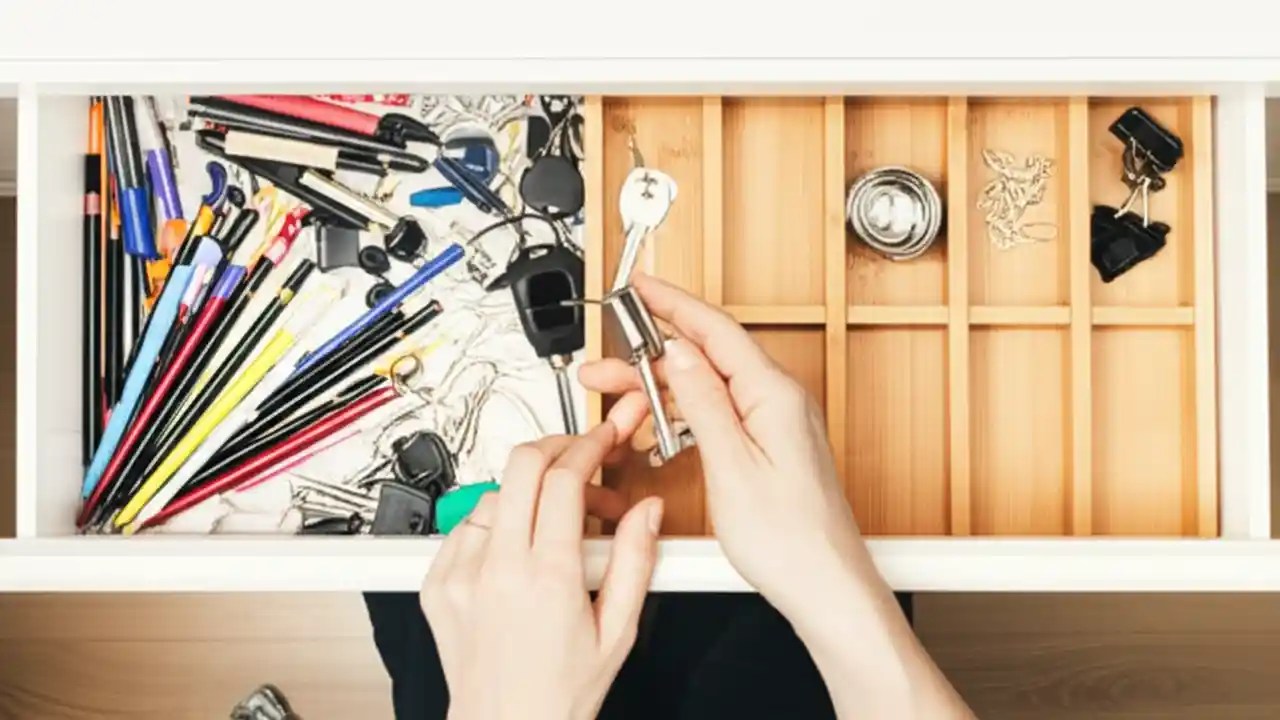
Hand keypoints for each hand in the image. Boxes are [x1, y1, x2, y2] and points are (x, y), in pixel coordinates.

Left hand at [420, 422, 664, 719]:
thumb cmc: (559, 693)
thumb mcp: (617, 631)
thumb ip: (635, 562)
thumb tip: (647, 513)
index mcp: (548, 578)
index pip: (564, 479)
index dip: (590, 446)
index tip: (603, 440)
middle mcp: (499, 569)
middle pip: (521, 466)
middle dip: (556, 447)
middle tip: (579, 456)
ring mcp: (461, 574)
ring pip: (493, 493)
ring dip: (527, 491)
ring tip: (555, 520)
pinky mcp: (437, 584)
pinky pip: (465, 527)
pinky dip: (494, 523)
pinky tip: (517, 545)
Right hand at [581, 274, 973, 718]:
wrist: (827, 587)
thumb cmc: (791, 540)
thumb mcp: (731, 466)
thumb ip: (703, 402)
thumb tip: (678, 352)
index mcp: (773, 395)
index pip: (715, 329)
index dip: (673, 303)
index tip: (641, 285)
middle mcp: (780, 400)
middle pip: (707, 357)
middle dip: (651, 356)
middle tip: (604, 367)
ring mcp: (776, 422)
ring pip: (709, 386)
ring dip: (661, 390)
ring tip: (618, 402)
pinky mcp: (771, 445)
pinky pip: (720, 413)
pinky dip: (683, 417)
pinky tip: (659, 431)